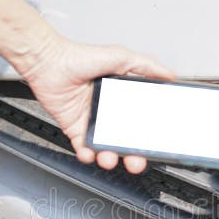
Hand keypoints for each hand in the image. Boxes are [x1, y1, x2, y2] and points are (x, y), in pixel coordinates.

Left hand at [21, 38, 174, 173]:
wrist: (49, 63)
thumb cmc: (80, 57)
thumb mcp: (121, 57)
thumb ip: (147, 66)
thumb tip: (169, 74)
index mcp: (121, 100)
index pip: (140, 123)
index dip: (148, 136)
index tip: (155, 144)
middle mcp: (108, 113)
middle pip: (125, 142)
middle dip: (133, 156)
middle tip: (136, 161)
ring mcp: (92, 123)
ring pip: (106, 148)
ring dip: (110, 158)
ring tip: (111, 158)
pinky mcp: (75, 129)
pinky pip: (84, 148)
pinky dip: (87, 154)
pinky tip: (90, 154)